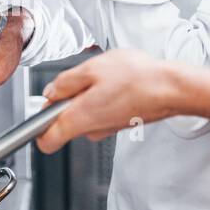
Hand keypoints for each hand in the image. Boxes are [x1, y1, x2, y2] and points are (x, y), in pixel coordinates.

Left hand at [36, 49, 180, 152]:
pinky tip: (118, 84)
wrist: (171, 88)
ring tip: (105, 79)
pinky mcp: (120, 123)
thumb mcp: (91, 69)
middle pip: (65, 122)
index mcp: (78, 118)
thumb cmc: (137, 78)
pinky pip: (102, 112)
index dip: (38, 126)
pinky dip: (105, 98)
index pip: (46, 141)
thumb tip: (51, 91)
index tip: (42, 109)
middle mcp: (91, 130)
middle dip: (68, 101)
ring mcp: (107, 128)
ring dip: (89, 96)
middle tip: (81, 80)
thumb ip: (65, 82)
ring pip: (85, 114)